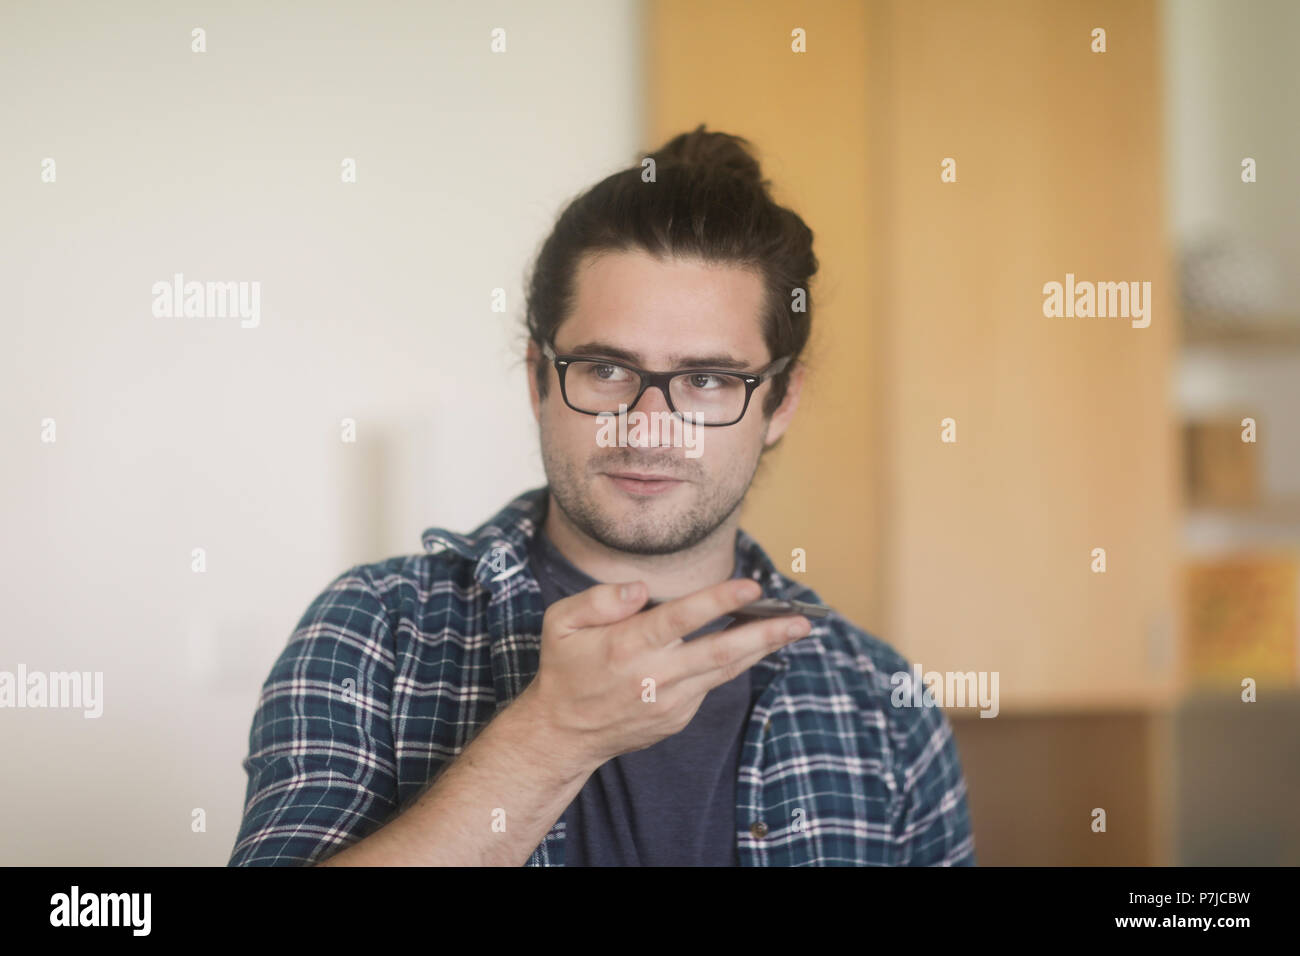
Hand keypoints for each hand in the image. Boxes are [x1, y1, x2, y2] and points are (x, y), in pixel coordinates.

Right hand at [517, 577, 812, 769]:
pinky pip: (710, 684)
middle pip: (720, 652)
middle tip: (802, 619)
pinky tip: (754, 644)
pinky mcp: (678, 718)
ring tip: (795, 627)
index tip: (751, 586)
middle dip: (765, 634)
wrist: (563, 734)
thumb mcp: (560, 623)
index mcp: (627, 647)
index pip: (681, 619)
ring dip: (762, 648)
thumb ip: (599, 599)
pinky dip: (733, 663)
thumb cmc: (565, 669)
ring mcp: (671, 702)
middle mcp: (655, 676)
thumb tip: (641, 589)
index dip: (718, 601)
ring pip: (725, 670)